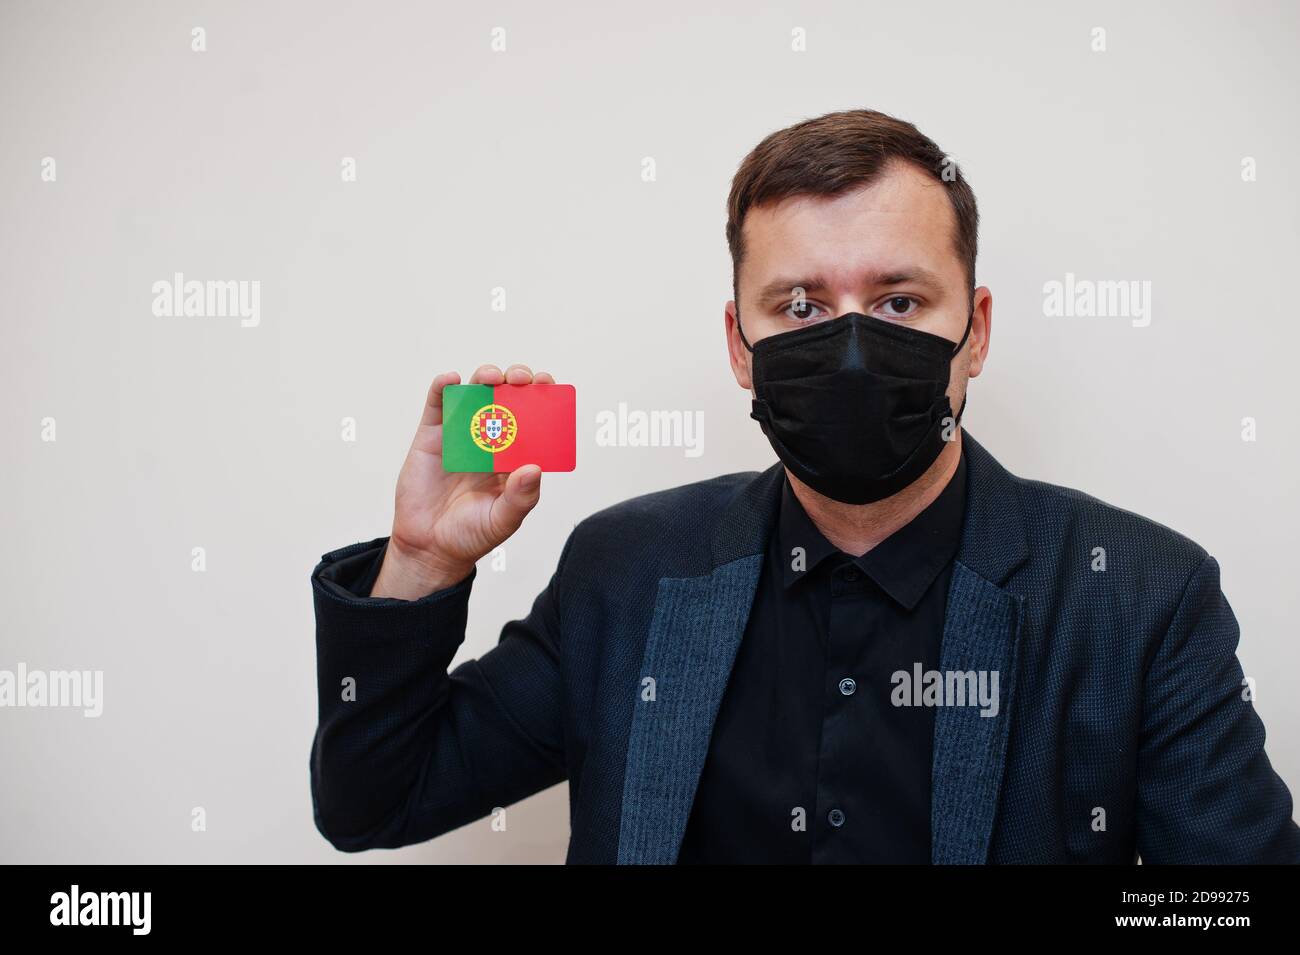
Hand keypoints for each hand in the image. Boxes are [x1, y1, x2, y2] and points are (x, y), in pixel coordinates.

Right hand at [372, 363, 554, 598]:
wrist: (430, 547)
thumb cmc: (471, 534)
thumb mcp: (503, 520)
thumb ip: (521, 497)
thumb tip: (535, 468)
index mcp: (513, 455)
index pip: (533, 418)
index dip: (542, 397)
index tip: (548, 385)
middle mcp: (490, 439)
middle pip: (506, 397)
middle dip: (516, 380)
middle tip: (521, 379)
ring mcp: (460, 434)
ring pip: (475, 393)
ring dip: (484, 377)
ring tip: (490, 377)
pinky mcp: (431, 437)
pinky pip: (437, 404)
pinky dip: (443, 387)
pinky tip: (452, 380)